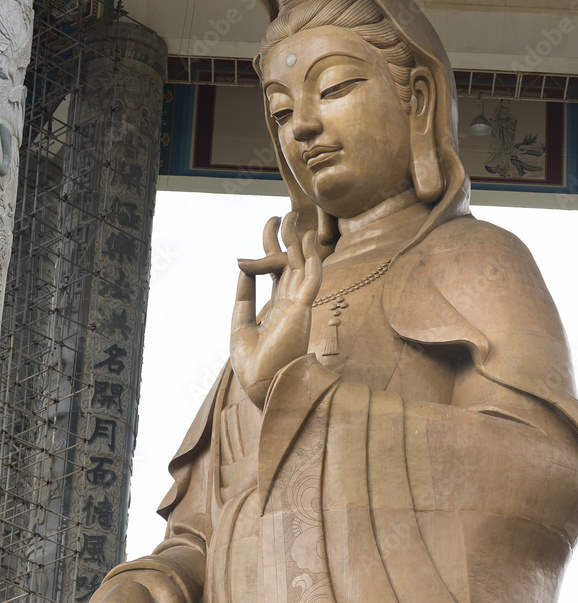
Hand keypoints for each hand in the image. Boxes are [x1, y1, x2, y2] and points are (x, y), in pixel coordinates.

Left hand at [231, 212, 321, 407]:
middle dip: (285, 239)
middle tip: (280, 215)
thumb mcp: (240, 324)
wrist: (263, 388)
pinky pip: (311, 281)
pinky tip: (311, 245)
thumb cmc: (253, 365)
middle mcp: (289, 305)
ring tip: (294, 220)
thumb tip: (242, 265)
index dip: (271, 249)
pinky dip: (313, 262)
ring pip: (302, 267)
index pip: (275, 272)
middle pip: (289, 264)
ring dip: (300, 244)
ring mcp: (298, 307)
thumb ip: (243, 295)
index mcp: (276, 309)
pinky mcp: (303, 311)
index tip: (268, 228)